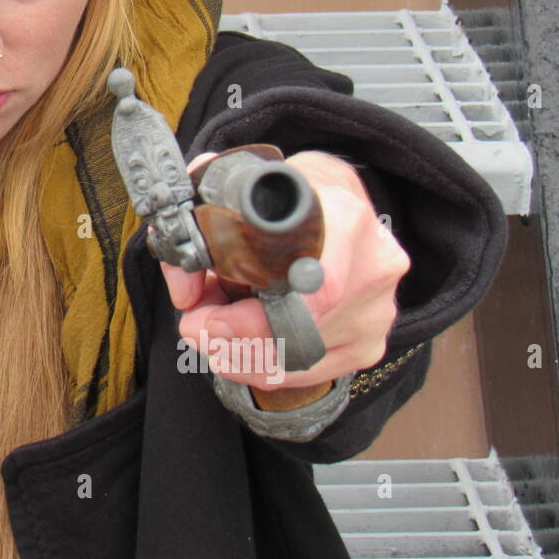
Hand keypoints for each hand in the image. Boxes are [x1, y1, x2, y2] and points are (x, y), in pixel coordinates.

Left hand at [162, 150, 410, 390]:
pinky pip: (308, 373)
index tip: (206, 318)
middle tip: (193, 327)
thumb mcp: (236, 184)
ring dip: (239, 353)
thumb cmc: (281, 191)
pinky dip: (261, 367)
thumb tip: (184, 287)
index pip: (311, 289)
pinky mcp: (367, 342)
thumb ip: (202, 223)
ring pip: (299, 360)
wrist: (332, 198)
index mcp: (345, 217)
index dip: (253, 319)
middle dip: (230, 338)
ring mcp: (374, 311)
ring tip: (207, 332)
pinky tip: (231, 353)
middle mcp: (371, 267)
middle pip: (300, 331)